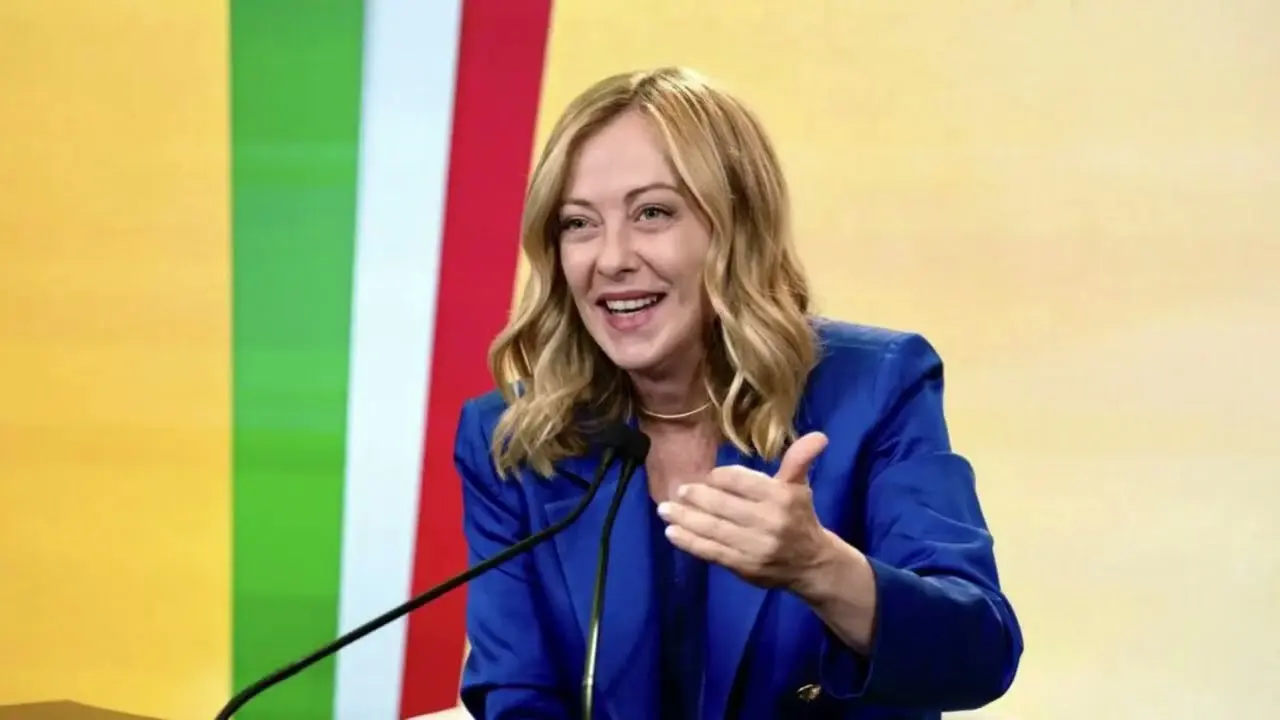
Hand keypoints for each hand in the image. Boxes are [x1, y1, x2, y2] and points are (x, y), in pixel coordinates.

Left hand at [658, 432, 834, 591]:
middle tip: (678, 490)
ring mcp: (755, 546)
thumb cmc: (799, 518)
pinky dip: (689, 541)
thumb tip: (819, 435)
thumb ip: (799, 460)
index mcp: (781, 496)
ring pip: (712, 528)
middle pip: (722, 505)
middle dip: (696, 496)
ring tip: (664, 510)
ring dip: (684, 518)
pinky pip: (711, 551)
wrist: (812, 564)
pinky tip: (672, 532)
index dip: (719, 477)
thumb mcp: (799, 487)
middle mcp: (769, 521)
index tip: (709, 477)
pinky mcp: (744, 566)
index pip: (739, 480)